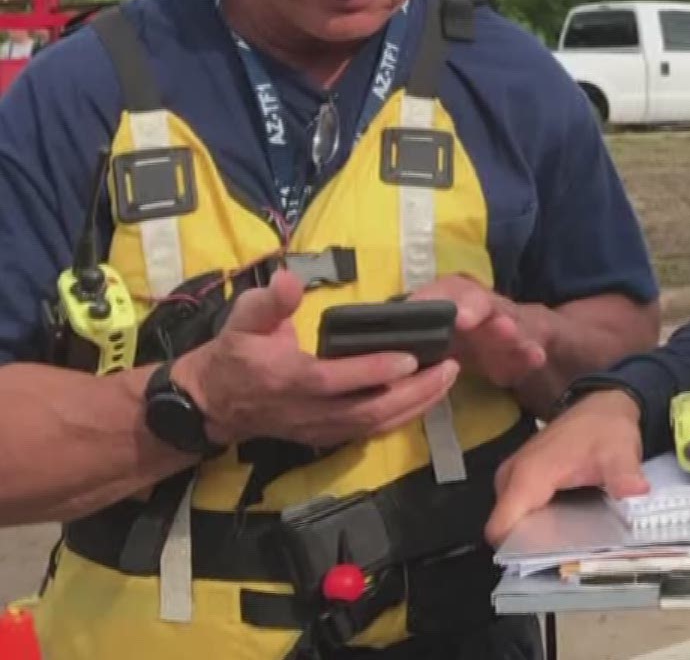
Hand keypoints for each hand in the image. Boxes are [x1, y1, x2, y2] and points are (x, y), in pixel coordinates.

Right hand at [171, 269, 459, 447]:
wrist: (213, 403)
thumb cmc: (234, 354)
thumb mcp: (243, 320)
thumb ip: (269, 302)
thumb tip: (287, 279)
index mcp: (287, 379)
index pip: (334, 379)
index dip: (371, 371)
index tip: (409, 357)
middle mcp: (307, 411)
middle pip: (367, 409)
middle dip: (413, 392)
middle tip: (450, 367)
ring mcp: (319, 429)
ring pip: (375, 424)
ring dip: (416, 405)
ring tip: (449, 379)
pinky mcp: (327, 437)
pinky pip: (371, 431)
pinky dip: (403, 417)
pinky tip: (428, 398)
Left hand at [410, 274, 550, 388]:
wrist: (502, 338)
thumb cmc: (451, 334)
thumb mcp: (423, 331)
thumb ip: (400, 331)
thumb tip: (354, 337)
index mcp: (451, 300)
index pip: (443, 292)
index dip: (434, 300)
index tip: (419, 309)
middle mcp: (478, 307)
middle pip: (478, 302)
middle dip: (473, 309)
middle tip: (466, 319)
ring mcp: (504, 327)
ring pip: (507, 323)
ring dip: (506, 329)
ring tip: (507, 331)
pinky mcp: (521, 350)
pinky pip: (527, 351)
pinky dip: (530, 354)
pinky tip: (534, 358)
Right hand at [485, 388, 648, 545]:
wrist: (603, 403)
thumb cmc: (607, 428)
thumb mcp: (620, 453)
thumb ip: (624, 476)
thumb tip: (636, 493)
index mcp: (528, 475)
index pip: (500, 527)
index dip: (516, 550)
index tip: (546, 562)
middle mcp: (512, 476)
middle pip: (507, 527)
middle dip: (530, 544)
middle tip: (565, 555)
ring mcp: (514, 475)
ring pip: (513, 518)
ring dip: (535, 532)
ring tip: (568, 542)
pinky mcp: (522, 475)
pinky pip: (521, 507)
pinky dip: (538, 518)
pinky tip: (566, 525)